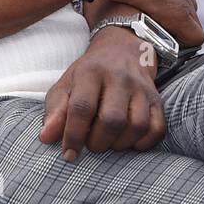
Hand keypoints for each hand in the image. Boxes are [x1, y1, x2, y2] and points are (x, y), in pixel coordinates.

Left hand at [39, 25, 166, 161]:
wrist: (123, 50)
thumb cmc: (89, 74)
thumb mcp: (66, 85)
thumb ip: (55, 111)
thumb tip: (46, 138)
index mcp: (91, 72)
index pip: (82, 107)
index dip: (73, 135)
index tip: (69, 153)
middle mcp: (119, 77)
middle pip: (112, 119)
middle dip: (98, 142)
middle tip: (91, 144)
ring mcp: (141, 88)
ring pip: (137, 125)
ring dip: (120, 144)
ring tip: (108, 142)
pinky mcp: (157, 99)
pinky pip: (157, 128)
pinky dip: (143, 143)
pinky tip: (129, 141)